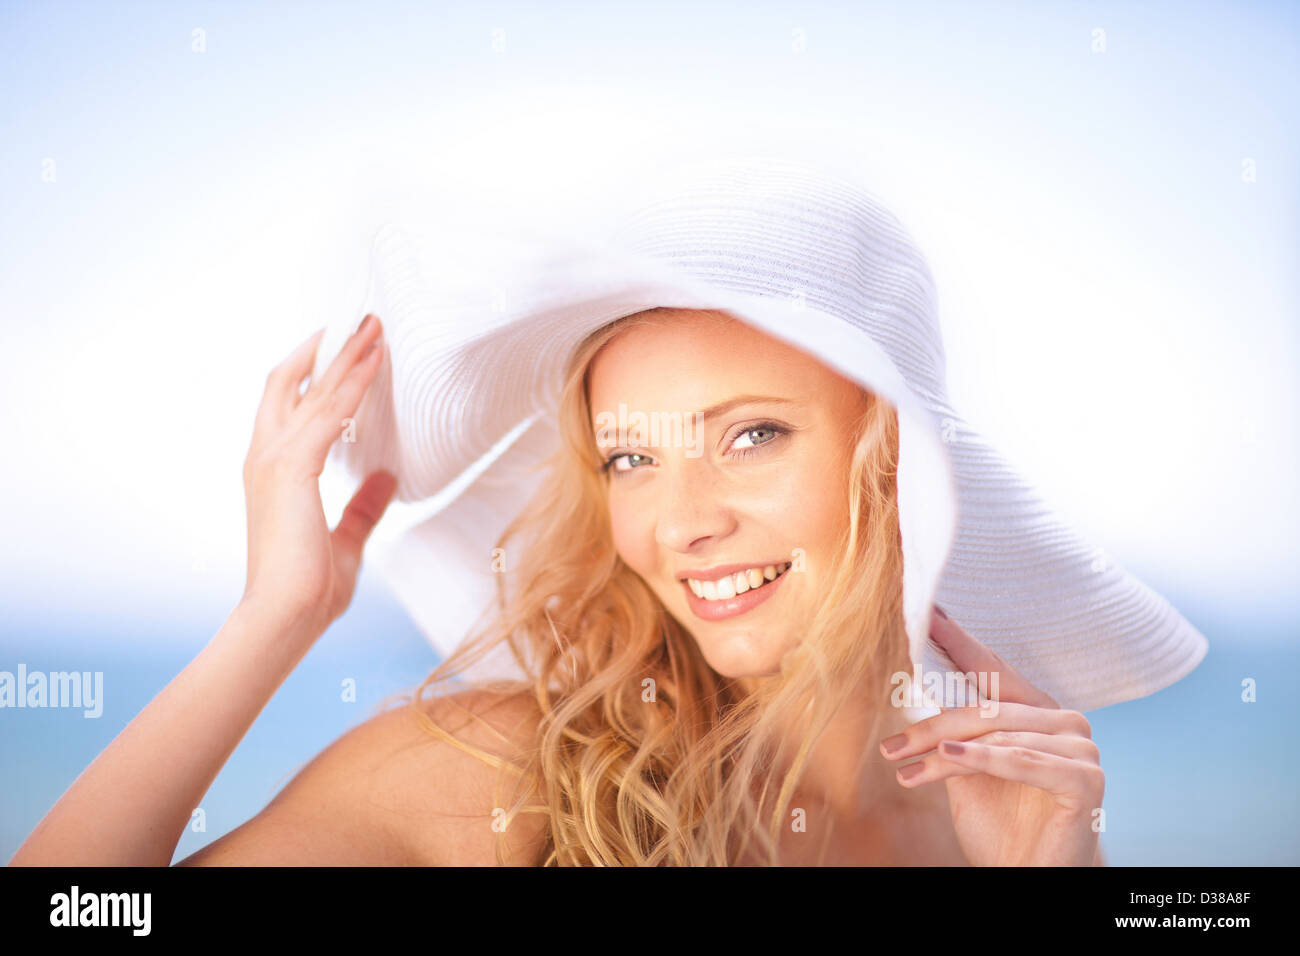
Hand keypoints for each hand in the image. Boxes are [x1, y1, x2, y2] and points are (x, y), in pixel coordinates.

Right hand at [241, 315, 396, 638]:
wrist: (286, 614)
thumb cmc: (309, 588)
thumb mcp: (347, 541)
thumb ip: (363, 507)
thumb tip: (387, 478)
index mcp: (273, 470)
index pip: (288, 404)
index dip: (313, 371)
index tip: (341, 347)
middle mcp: (265, 455)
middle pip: (291, 381)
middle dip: (328, 350)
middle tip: (362, 322)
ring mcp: (273, 458)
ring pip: (314, 390)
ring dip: (349, 357)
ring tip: (376, 328)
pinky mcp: (292, 468)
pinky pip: (328, 413)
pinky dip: (353, 384)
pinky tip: (374, 362)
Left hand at [879, 608, 1104, 865]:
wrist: (1029, 875)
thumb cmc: (999, 824)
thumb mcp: (964, 767)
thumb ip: (952, 727)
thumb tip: (914, 680)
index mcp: (1037, 710)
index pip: (992, 669)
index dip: (957, 639)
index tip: (924, 611)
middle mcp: (1065, 721)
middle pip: (986, 709)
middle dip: (931, 727)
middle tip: (890, 746)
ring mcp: (1082, 748)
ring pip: (997, 736)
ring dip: (944, 753)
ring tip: (903, 767)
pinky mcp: (1086, 780)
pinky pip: (1024, 761)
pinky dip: (984, 760)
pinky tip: (948, 759)